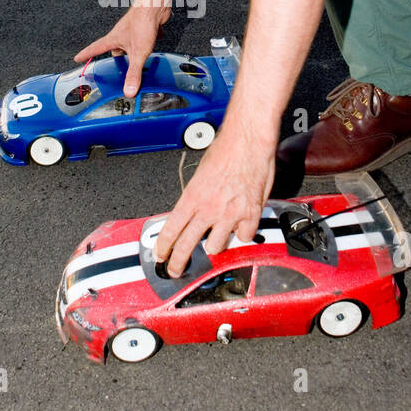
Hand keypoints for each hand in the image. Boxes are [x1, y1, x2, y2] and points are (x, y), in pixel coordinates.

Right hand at [74, 2, 170, 97]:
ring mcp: (133, 30)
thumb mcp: (137, 54)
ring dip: (132, 52)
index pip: (95, 49)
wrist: (154, 5)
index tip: (77, 58)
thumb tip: (128, 90)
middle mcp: (121, 34)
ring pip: (129, 44)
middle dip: (115, 58)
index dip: (86, 54)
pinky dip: (147, 44)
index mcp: (114, 39)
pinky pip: (144, 39)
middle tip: (115, 67)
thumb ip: (133, 73)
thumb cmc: (142, 23)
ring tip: (138, 61)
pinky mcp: (145, 28)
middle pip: (114, 49)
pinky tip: (154, 47)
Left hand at [154, 125, 276, 277]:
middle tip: (175, 269)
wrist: (248, 140)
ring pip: (215, 247)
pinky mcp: (249, 215)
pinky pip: (243, 237)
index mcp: (192, 197)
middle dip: (178, 262)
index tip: (160, 255)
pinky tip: (241, 227)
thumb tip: (192, 210)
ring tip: (215, 241)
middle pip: (187, 245)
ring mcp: (229, 214)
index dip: (163, 247)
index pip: (171, 229)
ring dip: (215, 246)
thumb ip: (197, 196)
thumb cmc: (226, 149)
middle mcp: (208, 208)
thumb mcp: (201, 174)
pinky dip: (243, 234)